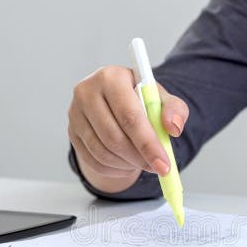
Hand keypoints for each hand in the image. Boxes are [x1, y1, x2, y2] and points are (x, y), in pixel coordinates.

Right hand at [68, 66, 189, 192]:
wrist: (115, 104)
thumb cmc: (140, 100)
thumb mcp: (161, 99)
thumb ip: (175, 110)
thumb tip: (173, 127)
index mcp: (111, 77)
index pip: (130, 116)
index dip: (148, 144)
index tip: (164, 165)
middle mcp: (87, 92)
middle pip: (114, 137)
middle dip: (139, 158)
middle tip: (158, 168)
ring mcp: (75, 113)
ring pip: (103, 152)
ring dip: (127, 164)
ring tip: (143, 161)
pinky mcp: (71, 132)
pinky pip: (93, 160)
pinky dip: (114, 168)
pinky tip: (127, 162)